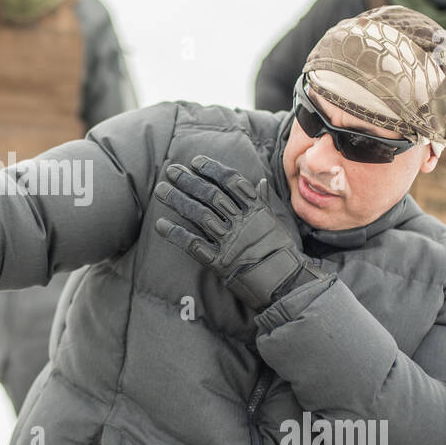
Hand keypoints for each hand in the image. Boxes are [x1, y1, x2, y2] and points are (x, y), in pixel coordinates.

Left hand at [152, 155, 324, 312]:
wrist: (285, 282)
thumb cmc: (279, 251)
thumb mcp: (273, 222)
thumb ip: (262, 201)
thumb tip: (261, 181)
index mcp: (255, 210)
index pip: (232, 183)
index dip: (213, 170)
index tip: (195, 161)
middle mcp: (242, 222)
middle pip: (211, 196)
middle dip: (189, 181)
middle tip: (171, 171)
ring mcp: (230, 241)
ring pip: (200, 215)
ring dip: (178, 201)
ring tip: (160, 190)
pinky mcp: (220, 262)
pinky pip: (194, 245)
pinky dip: (176, 234)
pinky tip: (160, 224)